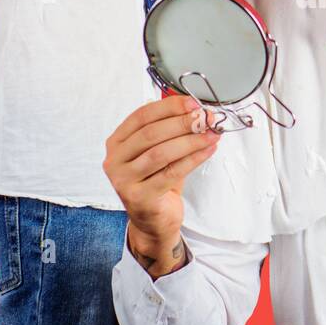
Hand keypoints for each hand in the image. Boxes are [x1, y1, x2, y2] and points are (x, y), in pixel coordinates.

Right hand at [102, 95, 220, 277]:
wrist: (153, 221)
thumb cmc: (156, 181)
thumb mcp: (159, 150)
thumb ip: (169, 128)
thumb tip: (192, 106)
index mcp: (117, 142)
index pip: (142, 116)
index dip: (169, 107)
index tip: (193, 103)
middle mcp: (114, 160)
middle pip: (151, 133)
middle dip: (182, 123)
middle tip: (206, 118)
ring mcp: (123, 180)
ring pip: (161, 153)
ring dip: (190, 141)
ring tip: (211, 134)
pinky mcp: (139, 197)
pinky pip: (171, 173)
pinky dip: (193, 159)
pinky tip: (207, 151)